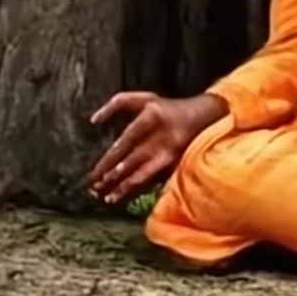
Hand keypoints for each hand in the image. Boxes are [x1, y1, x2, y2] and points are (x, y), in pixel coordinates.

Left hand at [87, 92, 227, 204]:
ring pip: (144, 172)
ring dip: (124, 186)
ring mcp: (170, 151)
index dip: (111, 157)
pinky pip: (153, 178)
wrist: (203, 115)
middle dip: (112, 175)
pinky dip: (137, 188)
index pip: (127, 139)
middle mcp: (161, 135)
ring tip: (106, 197)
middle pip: (133, 159)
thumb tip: (93, 120)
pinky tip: (124, 196)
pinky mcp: (175, 162)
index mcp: (152, 115)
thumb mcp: (144, 97)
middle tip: (93, 187)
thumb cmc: (166, 107)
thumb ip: (117, 103)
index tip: (96, 171)